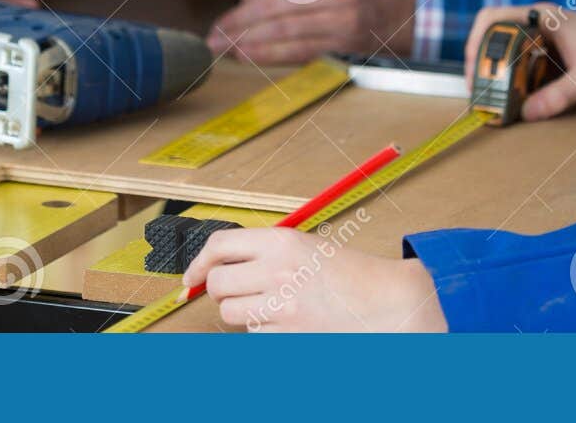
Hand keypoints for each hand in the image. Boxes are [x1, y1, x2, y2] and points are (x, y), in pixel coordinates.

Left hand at [184, 227, 446, 331]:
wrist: (383, 303)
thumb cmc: (348, 274)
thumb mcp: (305, 246)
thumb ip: (265, 251)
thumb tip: (219, 264)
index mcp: (282, 241)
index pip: (220, 244)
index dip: (199, 261)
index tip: (192, 276)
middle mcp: (276, 270)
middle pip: (218, 283)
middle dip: (221, 290)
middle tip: (239, 291)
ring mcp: (280, 306)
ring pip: (230, 313)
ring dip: (242, 312)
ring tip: (272, 305)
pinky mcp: (285, 334)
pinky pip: (254, 334)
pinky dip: (264, 330)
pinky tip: (289, 321)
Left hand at [209, 0, 415, 62]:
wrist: (415, 5)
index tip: (238, 0)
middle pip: (273, 5)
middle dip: (238, 20)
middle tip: (214, 32)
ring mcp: (341, 16)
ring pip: (283, 31)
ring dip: (247, 42)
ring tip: (223, 48)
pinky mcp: (343, 40)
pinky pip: (299, 50)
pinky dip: (270, 55)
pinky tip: (248, 58)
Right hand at [464, 5, 575, 120]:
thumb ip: (561, 93)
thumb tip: (529, 112)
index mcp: (541, 17)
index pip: (494, 18)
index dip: (477, 41)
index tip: (475, 69)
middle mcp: (534, 25)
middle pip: (492, 37)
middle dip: (481, 63)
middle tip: (479, 90)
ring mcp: (537, 40)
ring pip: (501, 52)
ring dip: (493, 73)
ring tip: (491, 98)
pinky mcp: (541, 56)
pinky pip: (516, 65)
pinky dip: (509, 81)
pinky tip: (511, 99)